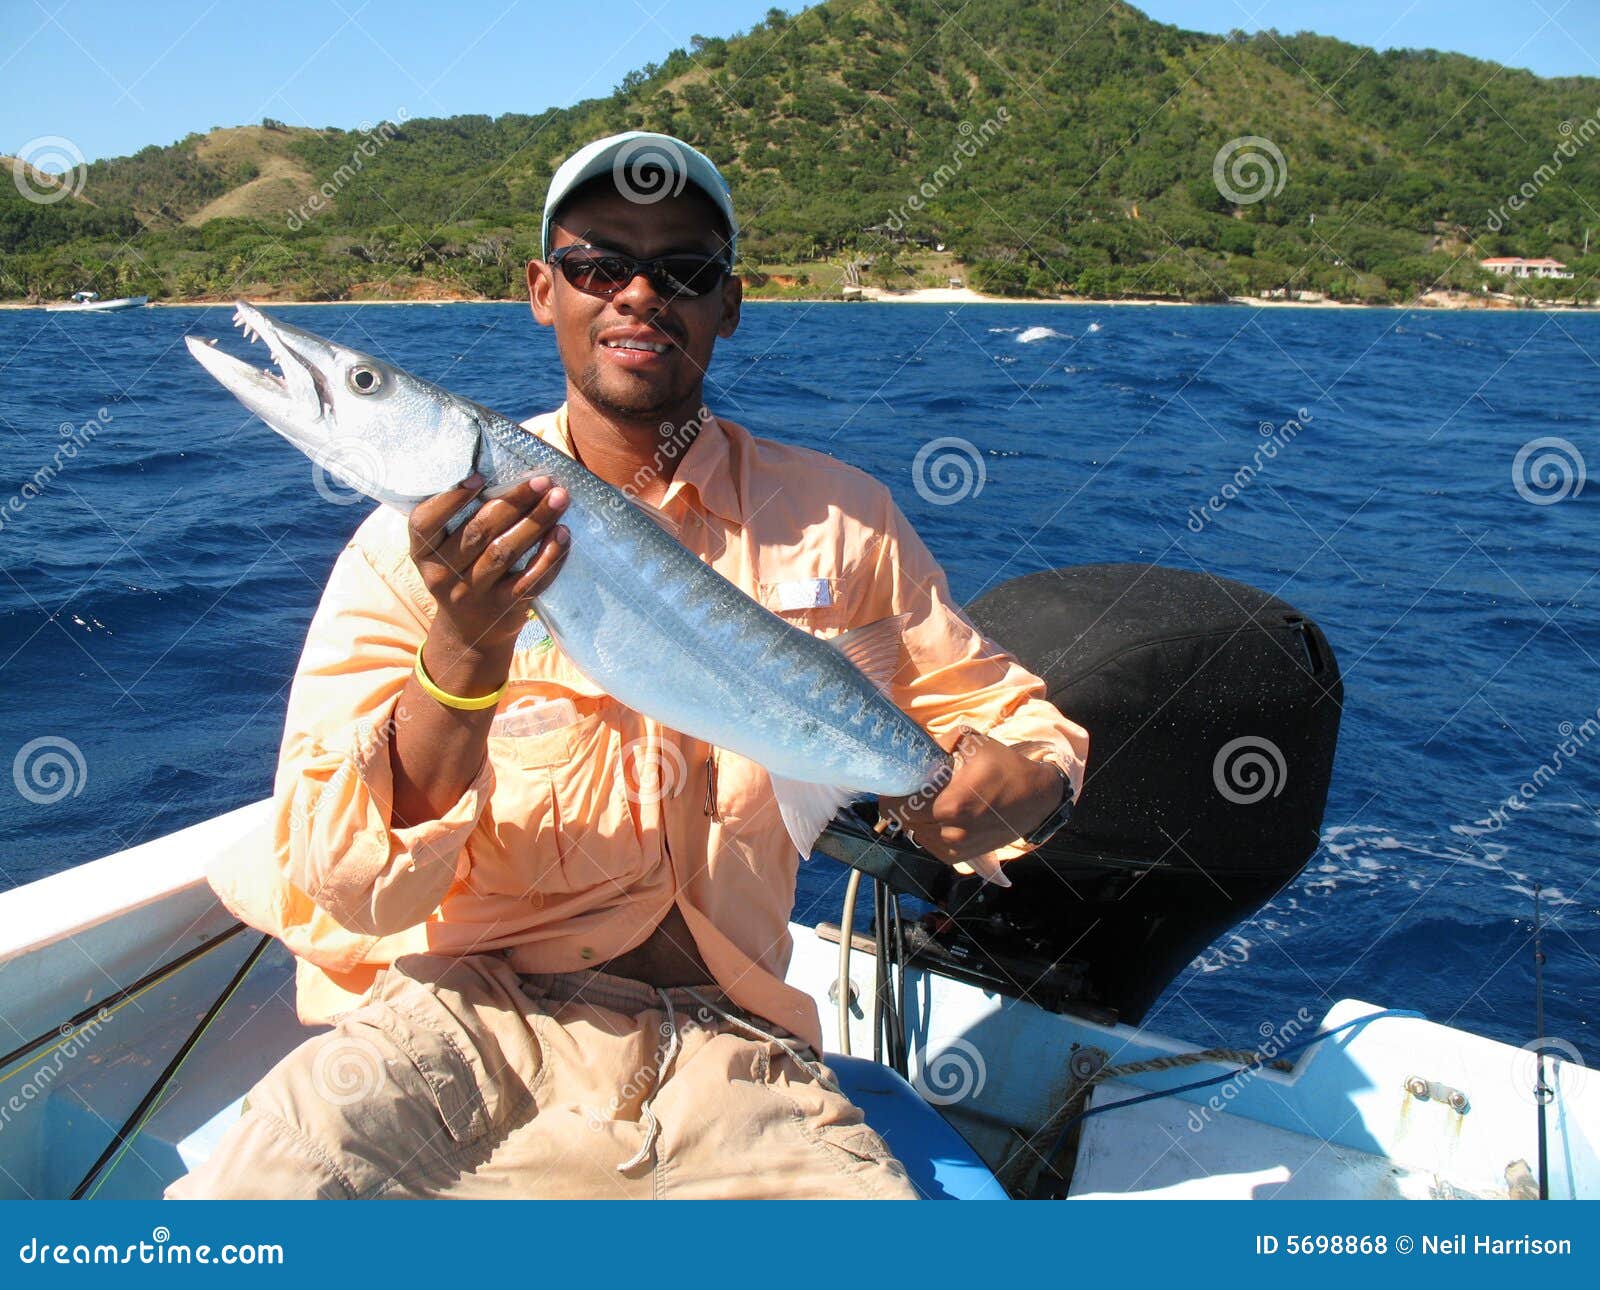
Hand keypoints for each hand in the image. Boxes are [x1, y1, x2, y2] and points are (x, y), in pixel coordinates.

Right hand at [408, 473, 569, 657]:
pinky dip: (549, 556)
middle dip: (513, 501)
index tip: (479, 477)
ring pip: (506, 552)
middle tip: (541, 480)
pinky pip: (530, 579)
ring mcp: (474, 594)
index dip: (450, 499)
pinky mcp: (504, 609)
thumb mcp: (444, 552)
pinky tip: (564, 534)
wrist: (469, 634)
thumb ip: (458, 519)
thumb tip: (498, 470)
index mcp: (423, 553)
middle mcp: (444, 575)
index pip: (425, 523)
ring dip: (536, 522)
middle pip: (478, 532)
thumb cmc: (460, 574)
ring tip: (559, 498)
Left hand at [878, 727, 1065, 865]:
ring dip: (915, 819)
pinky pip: (931, 846)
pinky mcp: (961, 858)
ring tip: (926, 802)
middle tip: (910, 789)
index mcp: (952, 804)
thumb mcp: (975, 744)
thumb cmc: (1005, 768)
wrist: (1036, 798)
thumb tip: (919, 747)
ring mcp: (956, 849)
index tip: (895, 781)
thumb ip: (943, 742)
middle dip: (903, 804)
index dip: (892, 793)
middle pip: (905, 821)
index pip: (900, 805)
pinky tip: (937, 816)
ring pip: (916, 834)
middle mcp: (952, 832)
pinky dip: (928, 832)